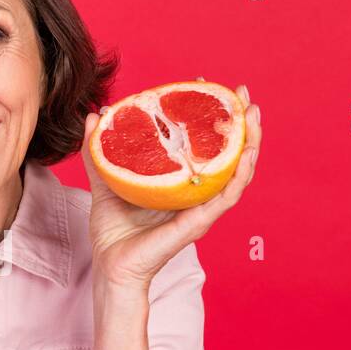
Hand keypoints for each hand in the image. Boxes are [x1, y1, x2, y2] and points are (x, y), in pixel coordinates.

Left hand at [82, 78, 261, 290]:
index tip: (202, 84)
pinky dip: (239, 176)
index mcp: (178, 181)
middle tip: (241, 92)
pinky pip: (226, 198)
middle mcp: (195, 193)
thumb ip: (100, 149)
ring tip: (253, 116)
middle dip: (238, 121)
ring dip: (250, 142)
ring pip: (236, 172)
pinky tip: (245, 156)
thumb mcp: (107, 180)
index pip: (200, 143)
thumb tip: (97, 115)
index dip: (205, 113)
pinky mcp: (198, 223)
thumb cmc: (113, 230)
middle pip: (226, 153)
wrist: (111, 265)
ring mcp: (200, 208)